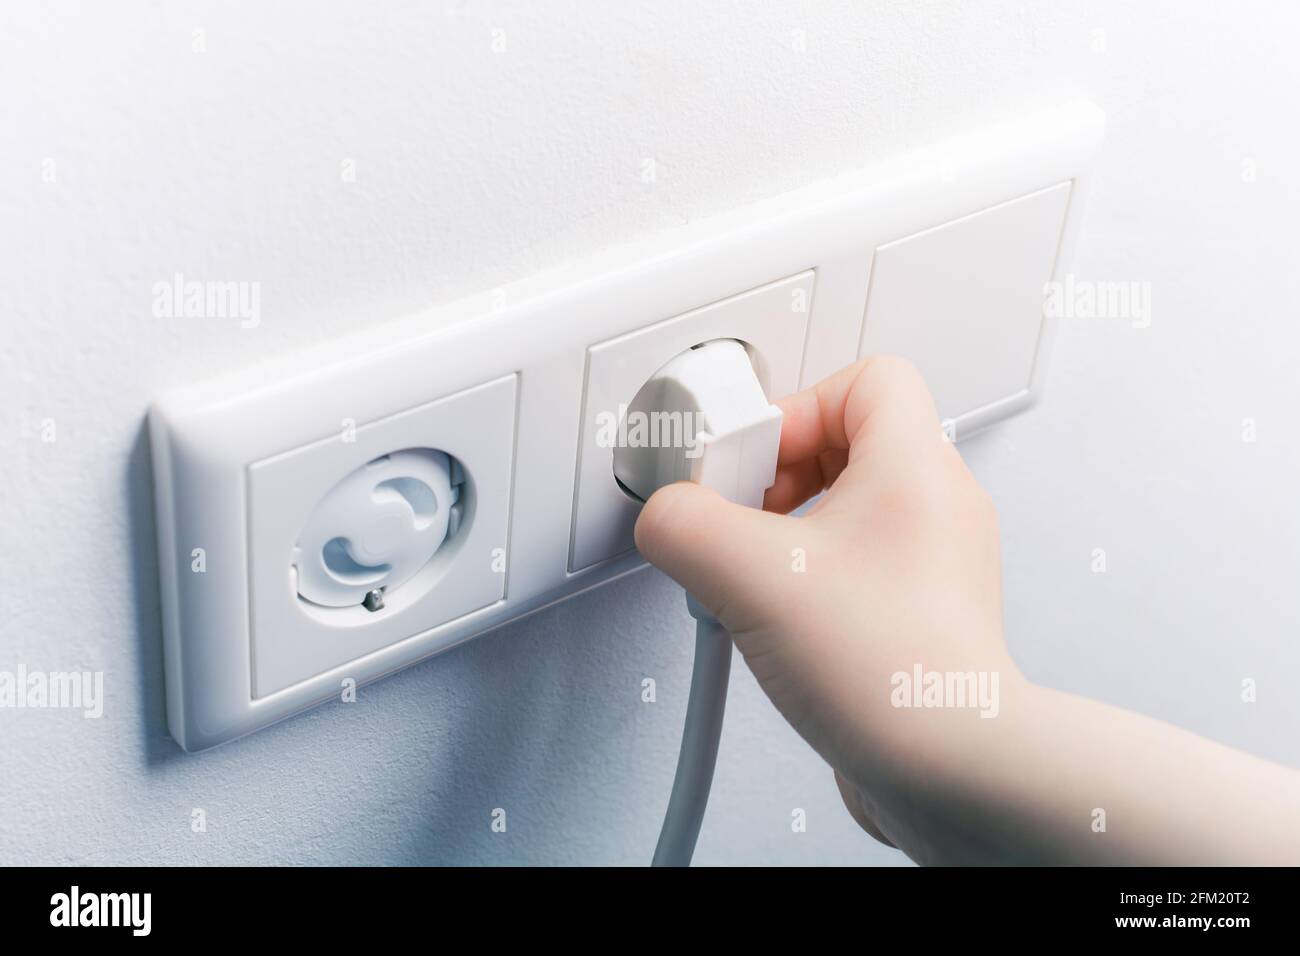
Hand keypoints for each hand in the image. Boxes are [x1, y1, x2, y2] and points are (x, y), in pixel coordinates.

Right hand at [635, 356, 1019, 858]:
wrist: (949, 772)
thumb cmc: (890, 672)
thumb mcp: (750, 575)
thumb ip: (683, 525)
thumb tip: (664, 518)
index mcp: (915, 467)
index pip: (868, 377)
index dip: (794, 405)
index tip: (748, 458)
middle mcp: (938, 508)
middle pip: (849, 442)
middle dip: (777, 474)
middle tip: (740, 512)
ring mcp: (936, 566)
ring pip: (849, 511)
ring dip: (786, 532)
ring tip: (750, 573)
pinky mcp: (920, 618)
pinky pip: (855, 570)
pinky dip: (807, 583)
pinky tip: (773, 622)